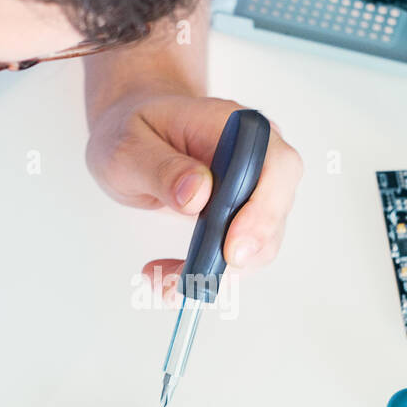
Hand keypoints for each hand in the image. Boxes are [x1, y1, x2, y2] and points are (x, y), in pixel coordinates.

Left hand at [85, 91, 302, 297]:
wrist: (134, 139)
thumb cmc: (133, 132)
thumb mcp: (129, 147)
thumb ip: (161, 168)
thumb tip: (198, 193)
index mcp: (237, 127)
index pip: (277, 166)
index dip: (264, 211)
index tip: (232, 249)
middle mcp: (257, 158)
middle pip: (274, 213)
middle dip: (238, 256)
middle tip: (190, 279)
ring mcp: (254, 191)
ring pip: (258, 245)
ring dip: (215, 273)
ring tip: (164, 279)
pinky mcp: (242, 219)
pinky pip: (237, 256)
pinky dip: (206, 273)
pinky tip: (169, 275)